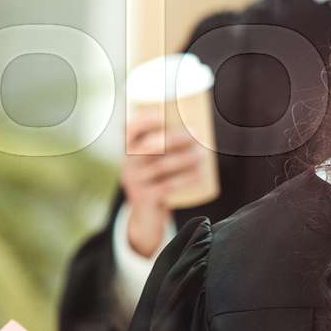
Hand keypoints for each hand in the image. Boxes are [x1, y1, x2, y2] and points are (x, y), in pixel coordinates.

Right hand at [119, 112, 209, 256]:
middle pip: (149, 147)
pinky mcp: (145, 198)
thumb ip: (169, 142)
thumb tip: (201, 121)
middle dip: (174, 138)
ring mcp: (135, 182)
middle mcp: (127, 165)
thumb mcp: (155, 161)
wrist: (146, 216)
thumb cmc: (157, 179)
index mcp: (128, 150)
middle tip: (197, 134)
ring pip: (160, 166)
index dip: (145, 119)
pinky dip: (185, 179)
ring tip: (203, 154)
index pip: (130, 129)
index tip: (165, 114)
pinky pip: (166, 186)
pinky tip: (200, 174)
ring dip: (185, 157)